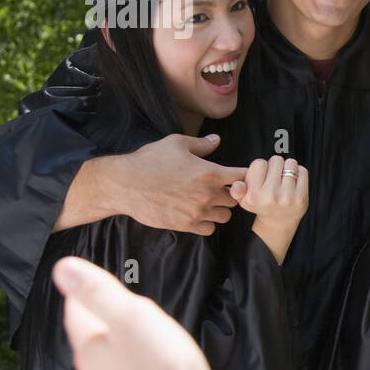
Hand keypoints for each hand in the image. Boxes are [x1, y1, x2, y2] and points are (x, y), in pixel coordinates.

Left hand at [53, 255, 220, 369]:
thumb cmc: (159, 366)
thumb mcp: (132, 317)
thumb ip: (99, 292)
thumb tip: (62, 268)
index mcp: (90, 349)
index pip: (76, 314)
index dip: (82, 294)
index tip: (88, 280)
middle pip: (91, 343)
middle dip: (102, 325)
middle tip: (118, 309)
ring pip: (109, 369)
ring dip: (119, 353)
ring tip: (138, 341)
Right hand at [116, 134, 250, 235]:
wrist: (125, 184)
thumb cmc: (149, 160)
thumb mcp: (176, 143)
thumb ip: (201, 144)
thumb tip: (216, 140)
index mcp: (210, 173)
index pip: (243, 177)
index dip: (245, 175)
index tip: (238, 175)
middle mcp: (208, 194)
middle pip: (236, 198)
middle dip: (231, 192)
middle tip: (218, 188)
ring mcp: (198, 212)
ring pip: (226, 216)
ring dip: (220, 209)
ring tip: (208, 202)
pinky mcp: (186, 225)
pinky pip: (210, 229)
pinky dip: (207, 223)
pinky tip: (197, 213)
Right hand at [231, 156, 308, 263]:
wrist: (279, 221)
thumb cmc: (260, 204)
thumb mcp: (243, 199)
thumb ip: (236, 190)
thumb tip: (237, 185)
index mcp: (254, 196)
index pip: (259, 163)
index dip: (262, 167)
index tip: (262, 176)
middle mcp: (270, 197)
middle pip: (276, 160)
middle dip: (275, 166)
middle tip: (274, 178)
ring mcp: (287, 198)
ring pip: (290, 163)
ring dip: (288, 167)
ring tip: (283, 178)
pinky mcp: (302, 198)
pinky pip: (303, 171)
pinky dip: (299, 173)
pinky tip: (293, 182)